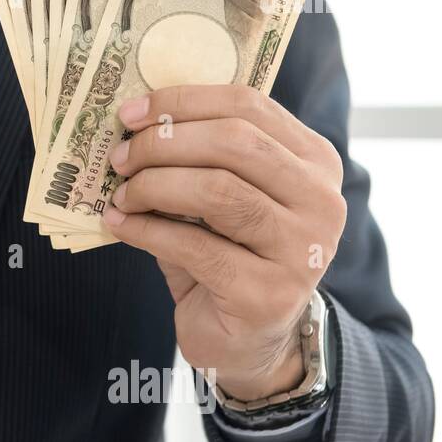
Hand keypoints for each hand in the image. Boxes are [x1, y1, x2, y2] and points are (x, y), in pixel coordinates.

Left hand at [101, 85, 344, 400]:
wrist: (249, 340)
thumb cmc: (228, 253)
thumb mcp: (221, 195)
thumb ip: (198, 156)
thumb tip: (134, 121)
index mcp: (314, 161)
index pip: (248, 105)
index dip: (182, 101)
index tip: (130, 112)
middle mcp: (322, 201)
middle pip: (235, 142)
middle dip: (163, 143)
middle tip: (120, 159)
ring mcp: (301, 250)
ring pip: (218, 192)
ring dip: (153, 187)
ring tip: (121, 196)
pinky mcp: (268, 295)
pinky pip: (194, 246)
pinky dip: (145, 230)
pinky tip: (120, 226)